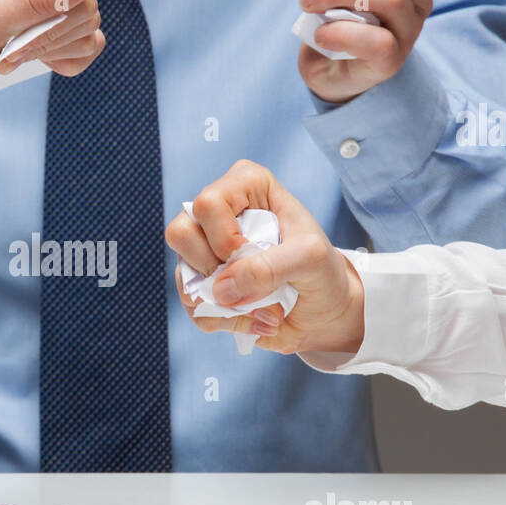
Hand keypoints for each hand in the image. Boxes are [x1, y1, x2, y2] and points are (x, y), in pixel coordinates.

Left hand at [0, 0, 102, 98]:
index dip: (52, 28)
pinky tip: (28, 63)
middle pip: (85, 13)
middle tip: (4, 57)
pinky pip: (80, 44)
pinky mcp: (46, 23)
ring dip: (53, 54)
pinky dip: (62, 60)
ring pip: (87, 31)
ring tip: (8, 59)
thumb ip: (36, 2)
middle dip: (50, 44)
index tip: (11, 50)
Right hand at [165, 160, 365, 354]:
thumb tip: (220, 290)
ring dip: (225, 302)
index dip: (226, 238)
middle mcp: (217, 213)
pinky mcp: (202, 283)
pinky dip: (225, 319)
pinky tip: (254, 316)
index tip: (258, 251)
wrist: (325, 310)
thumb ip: (268, 268)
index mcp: (245, 185)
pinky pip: (192, 306)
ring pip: (182, 275)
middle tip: (254, 278)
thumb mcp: (310, 259)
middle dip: (217, 268)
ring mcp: (205, 249)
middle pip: (180, 233)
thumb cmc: (322, 271)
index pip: (208, 204)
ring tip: (263, 304)